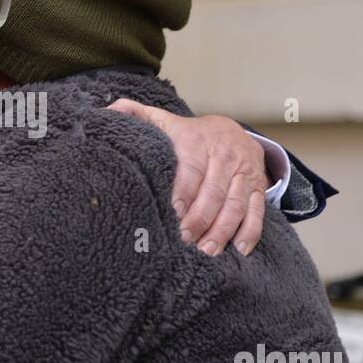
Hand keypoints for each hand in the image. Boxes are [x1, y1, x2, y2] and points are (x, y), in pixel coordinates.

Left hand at [106, 99, 266, 255]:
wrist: (232, 130)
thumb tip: (105, 111)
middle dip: (199, 218)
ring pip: (235, 204)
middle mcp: (223, 156)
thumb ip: (135, 114)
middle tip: (184, 241)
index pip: (191, 169)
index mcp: (197, 141)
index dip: (183, 192)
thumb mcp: (164, 120)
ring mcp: (243, 172)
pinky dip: (250, 231)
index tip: (172, 213)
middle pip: (213, 192)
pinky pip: (257, 210)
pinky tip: (238, 250)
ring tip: (206, 251)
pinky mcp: (257, 186)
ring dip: (222, 230)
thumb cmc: (189, 134)